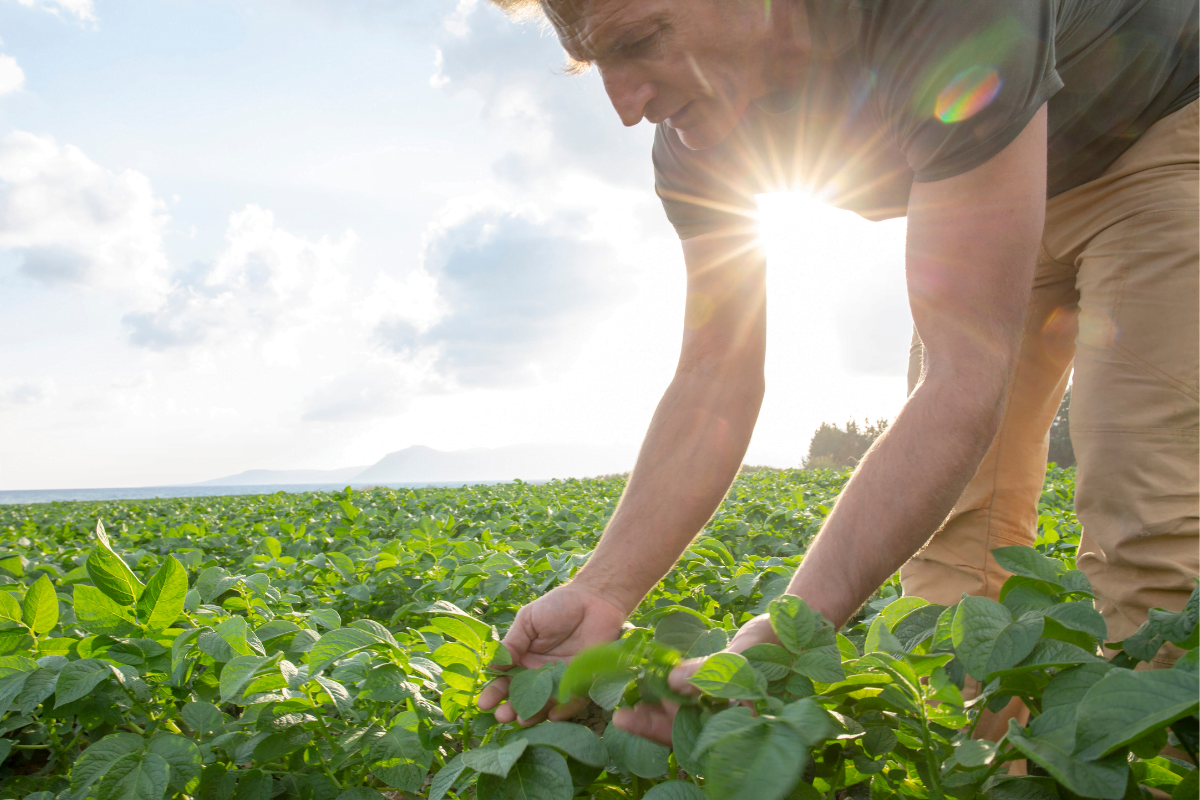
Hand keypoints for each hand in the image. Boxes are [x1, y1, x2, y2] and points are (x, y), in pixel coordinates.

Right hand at [477, 582, 626, 725]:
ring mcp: (562, 680)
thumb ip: (512, 643)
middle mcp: (541, 674)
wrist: (593, 598)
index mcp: (524, 660)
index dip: (494, 692)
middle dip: (511, 708)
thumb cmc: (558, 606)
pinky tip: (552, 716)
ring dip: (534, 714)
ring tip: (521, 721)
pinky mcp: (584, 681)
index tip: (483, 703)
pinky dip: (564, 708)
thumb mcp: (528, 621)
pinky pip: (574, 699)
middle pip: (524, 697)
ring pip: (546, 703)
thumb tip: (492, 666)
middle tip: (501, 716)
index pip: (506, 680)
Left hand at [612, 613, 780, 744]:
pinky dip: (670, 689)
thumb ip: (711, 671)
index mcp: (743, 725)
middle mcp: (731, 722)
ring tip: (627, 697)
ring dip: (658, 707)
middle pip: (685, 730)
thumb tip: (673, 682)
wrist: (795, 627)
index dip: (658, 731)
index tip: (626, 719)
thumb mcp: (744, 655)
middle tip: (619, 713)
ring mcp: (725, 709)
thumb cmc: (777, 641)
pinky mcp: (720, 694)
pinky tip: (649, 679)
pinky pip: (690, 697)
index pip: (693, 738)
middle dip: (652, 722)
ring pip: (685, 715)